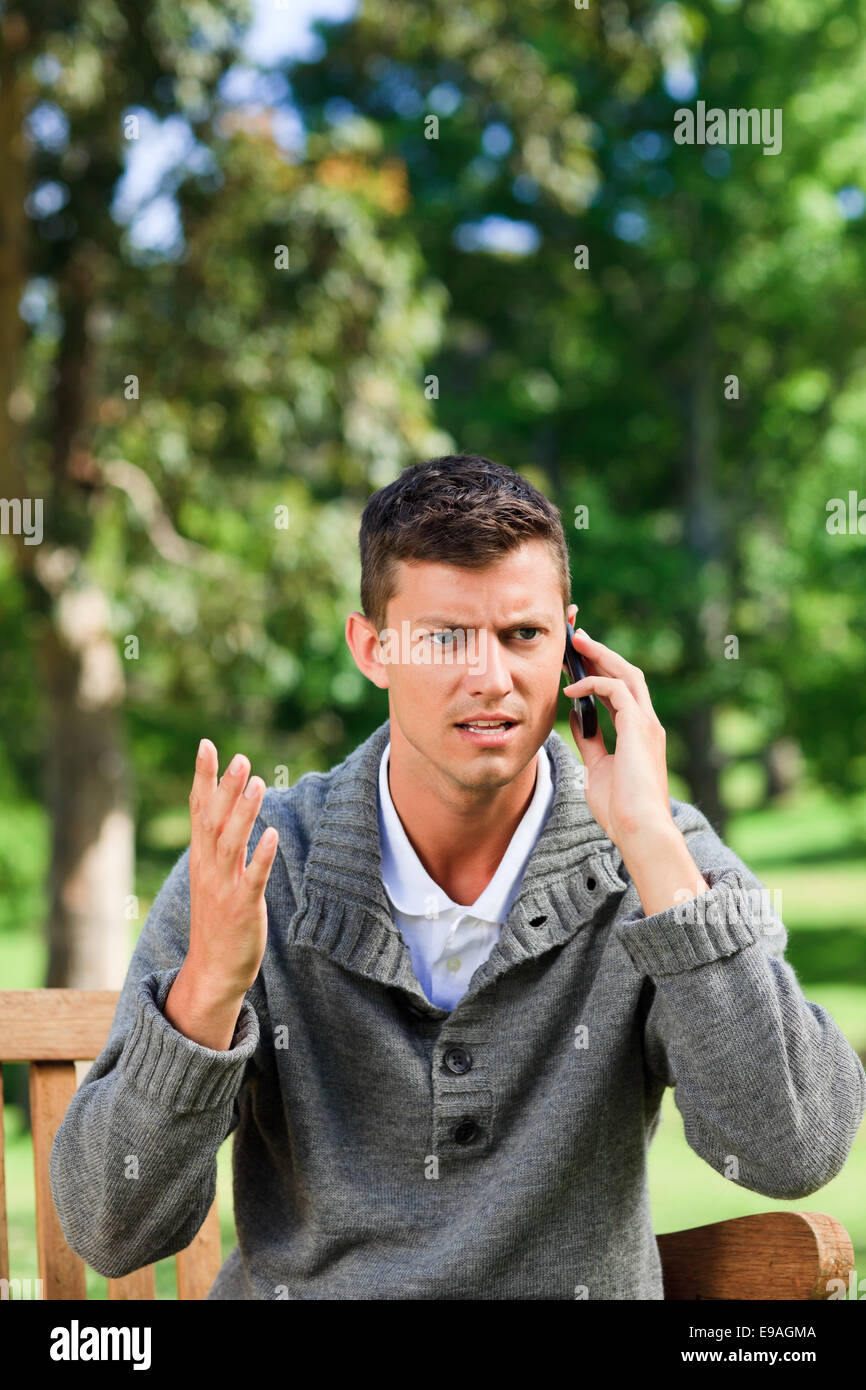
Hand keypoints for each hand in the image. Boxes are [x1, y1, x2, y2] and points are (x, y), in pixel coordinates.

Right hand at [186, 738, 278, 997]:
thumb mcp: (212, 877)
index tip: (207, 744)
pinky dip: (260, 856)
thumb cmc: (218, 921)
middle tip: (238, 758)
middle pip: (213, 820)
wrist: (212, 972)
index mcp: (201, 858)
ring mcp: (224, 888)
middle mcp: (208, 868)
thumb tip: (229, 809)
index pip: (198, 809)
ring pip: (230, 843)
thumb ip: (219, 844)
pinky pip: (251, 878)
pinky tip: (272, 835)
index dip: (203, 777)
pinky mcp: (242, 908)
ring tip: (257, 783)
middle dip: (225, 787)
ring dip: (243, 812)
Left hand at [563, 614, 672, 850]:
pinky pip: (616, 690)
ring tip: (575, 643)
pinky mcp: (640, 727)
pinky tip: (570, 688)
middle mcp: (647, 723)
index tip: (577, 661)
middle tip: (577, 638)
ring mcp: (647, 724)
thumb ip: (589, 741)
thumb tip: (576, 717)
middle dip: (602, 653)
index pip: (621, 692)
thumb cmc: (620, 809)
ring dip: (600, 656)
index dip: (600, 672)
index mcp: (640, 733)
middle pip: (627, 674)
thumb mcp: (597, 768)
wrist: (639, 830)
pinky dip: (593, 684)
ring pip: (627, 674)